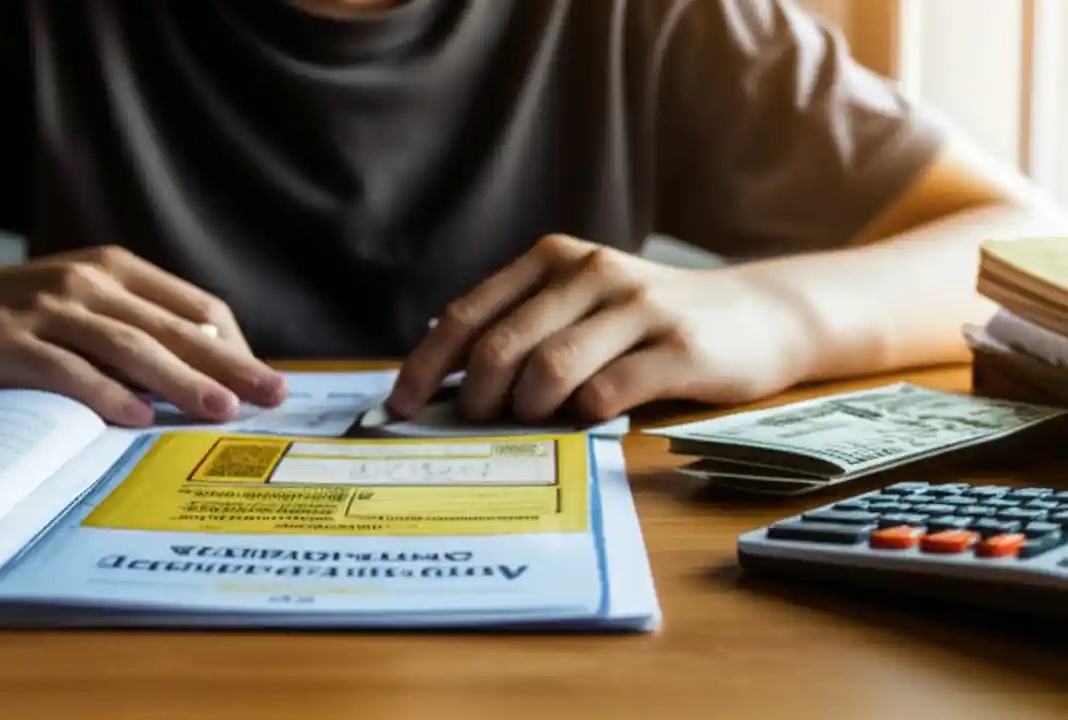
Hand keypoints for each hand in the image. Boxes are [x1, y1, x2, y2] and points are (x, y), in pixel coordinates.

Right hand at [0, 246, 286, 425]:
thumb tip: (211, 367)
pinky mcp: (6, 341)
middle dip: (229, 364)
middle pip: (173, 328)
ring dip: (181, 380)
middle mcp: (87, 282)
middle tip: (272, 395)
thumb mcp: (80, 303)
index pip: (197, 306)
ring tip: (221, 410)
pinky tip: (136, 418)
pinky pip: (66, 370)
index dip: (235, 345)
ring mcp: (45, 309)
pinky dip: (104, 393)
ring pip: (129, 346)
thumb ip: (136, 325)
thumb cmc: (11, 317)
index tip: (259, 381)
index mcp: (115, 270)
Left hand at [387, 235, 813, 421]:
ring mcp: (639, 307)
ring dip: (530, 409)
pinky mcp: (681, 347)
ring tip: (538, 419)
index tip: (402, 407)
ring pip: (550, 369)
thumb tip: (448, 379)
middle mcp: (592, 272)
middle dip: (477, 397)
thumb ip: (524, 326)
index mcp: (555, 259)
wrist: (758, 315)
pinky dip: (584, 417)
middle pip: (502, 345)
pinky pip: (609, 392)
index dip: (428, 365)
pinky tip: (589, 419)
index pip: (470, 314)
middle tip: (479, 423)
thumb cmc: (650, 322)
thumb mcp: (583, 305)